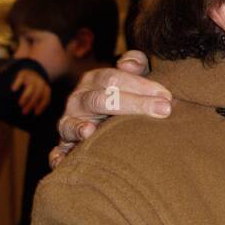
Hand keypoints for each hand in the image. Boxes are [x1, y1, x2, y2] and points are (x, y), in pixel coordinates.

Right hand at [11, 68, 51, 115]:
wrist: (30, 71)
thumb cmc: (34, 88)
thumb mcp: (38, 94)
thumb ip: (37, 102)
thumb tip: (33, 114)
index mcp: (45, 88)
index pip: (46, 97)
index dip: (41, 106)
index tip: (35, 113)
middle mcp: (40, 82)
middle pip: (38, 94)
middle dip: (31, 104)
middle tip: (24, 112)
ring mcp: (32, 78)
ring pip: (31, 87)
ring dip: (26, 97)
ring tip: (20, 104)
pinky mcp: (23, 74)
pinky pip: (21, 79)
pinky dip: (17, 84)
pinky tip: (13, 90)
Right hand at [50, 50, 172, 169]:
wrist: (103, 123)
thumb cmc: (125, 98)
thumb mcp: (132, 79)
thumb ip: (136, 65)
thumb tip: (127, 63)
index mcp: (94, 80)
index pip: (115, 78)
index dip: (141, 85)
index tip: (167, 96)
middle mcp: (79, 99)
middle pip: (100, 99)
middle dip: (133, 104)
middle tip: (164, 110)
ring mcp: (69, 122)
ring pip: (72, 124)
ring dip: (80, 128)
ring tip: (91, 131)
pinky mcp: (64, 145)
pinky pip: (57, 151)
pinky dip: (58, 156)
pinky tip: (63, 161)